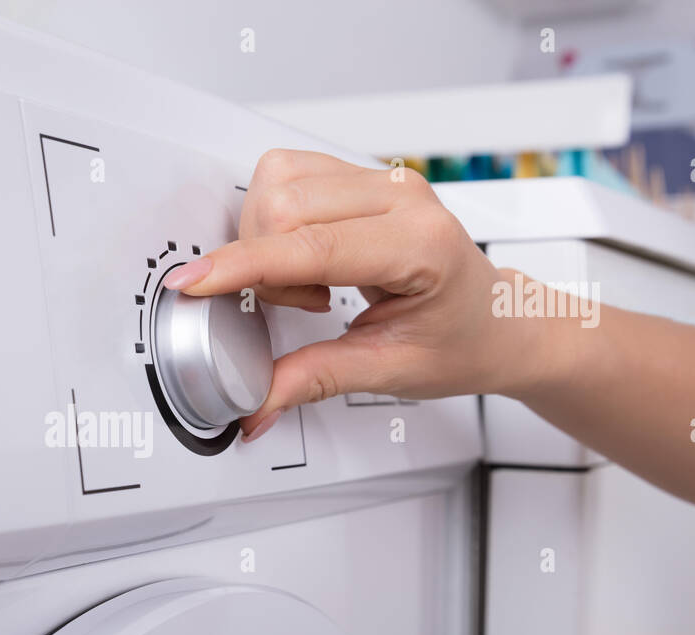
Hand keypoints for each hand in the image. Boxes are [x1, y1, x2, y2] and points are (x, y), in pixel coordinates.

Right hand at [163, 149, 529, 439]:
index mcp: (420, 244)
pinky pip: (288, 175)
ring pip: (278, 181)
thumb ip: (315, 379)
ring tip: (312, 281)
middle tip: (307, 304)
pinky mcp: (362, 177)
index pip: (310, 245)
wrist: (498, 319)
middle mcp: (401, 197)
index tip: (196, 282)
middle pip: (283, 205)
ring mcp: (382, 180)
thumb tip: (257, 400)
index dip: (244, 265)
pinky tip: (310, 257)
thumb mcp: (391, 370)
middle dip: (266, 263)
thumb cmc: (464, 338)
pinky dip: (279, 222)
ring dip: (270, 239)